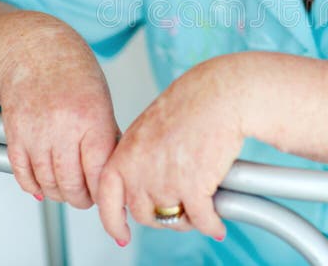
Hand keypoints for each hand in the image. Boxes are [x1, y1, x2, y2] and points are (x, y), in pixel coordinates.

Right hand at [0, 14, 120, 208]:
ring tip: (68, 190)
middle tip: (86, 197)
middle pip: (71, 185)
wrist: (33, 51)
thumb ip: (107, 137)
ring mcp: (35, 133)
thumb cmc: (73, 73)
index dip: (103, 192)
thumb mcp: (102, 102)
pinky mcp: (14, 136)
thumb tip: (112, 172)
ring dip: (59, 194)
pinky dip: (34, 187)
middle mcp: (62, 128)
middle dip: (81, 198)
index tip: (106, 196)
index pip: (98, 173)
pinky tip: (44, 186)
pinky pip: (23, 175)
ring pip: (47, 184)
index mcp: (91, 119)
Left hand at [97, 55, 244, 245]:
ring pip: (174, 219)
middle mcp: (139, 170)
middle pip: (144, 214)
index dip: (113, 221)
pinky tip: (217, 224)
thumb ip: (141, 156)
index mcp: (125, 153)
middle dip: (163, 217)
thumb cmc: (192, 102)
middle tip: (181, 210)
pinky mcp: (193, 188)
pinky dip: (211, 225)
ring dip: (189, 220)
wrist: (219, 94)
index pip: (107, 198)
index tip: (122, 234)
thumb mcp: (150, 127)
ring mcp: (164, 182)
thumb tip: (144, 183)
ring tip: (202, 210)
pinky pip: (201, 220)